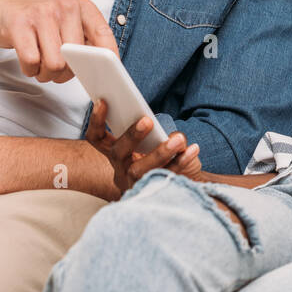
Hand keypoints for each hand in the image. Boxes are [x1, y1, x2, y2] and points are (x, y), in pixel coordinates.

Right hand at [0, 0, 118, 82]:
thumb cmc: (38, 23)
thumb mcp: (66, 25)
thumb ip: (84, 41)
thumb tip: (100, 69)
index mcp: (81, 6)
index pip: (103, 34)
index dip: (108, 58)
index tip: (107, 74)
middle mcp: (64, 6)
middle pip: (76, 57)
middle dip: (66, 73)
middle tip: (55, 70)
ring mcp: (42, 13)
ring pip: (55, 64)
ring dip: (47, 74)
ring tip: (41, 66)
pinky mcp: (19, 25)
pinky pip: (32, 62)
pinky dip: (30, 70)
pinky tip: (28, 62)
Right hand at [84, 98, 200, 196]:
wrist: (174, 190)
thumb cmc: (158, 159)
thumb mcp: (149, 144)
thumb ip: (148, 131)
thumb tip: (152, 121)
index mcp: (116, 153)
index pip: (97, 138)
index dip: (96, 121)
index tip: (103, 100)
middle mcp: (120, 168)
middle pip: (118, 153)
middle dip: (131, 136)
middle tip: (147, 120)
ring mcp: (135, 183)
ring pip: (141, 170)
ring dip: (160, 153)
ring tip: (179, 139)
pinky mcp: (154, 191)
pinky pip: (167, 176)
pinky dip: (181, 161)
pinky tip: (194, 149)